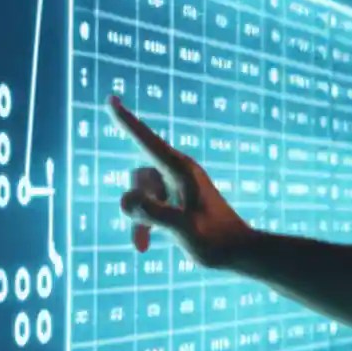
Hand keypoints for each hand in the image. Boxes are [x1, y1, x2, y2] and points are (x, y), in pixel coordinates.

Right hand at [108, 96, 256, 268]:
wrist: (240, 252)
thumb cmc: (215, 241)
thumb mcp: (183, 229)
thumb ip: (154, 214)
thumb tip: (127, 200)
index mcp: (181, 170)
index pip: (147, 140)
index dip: (126, 120)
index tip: (111, 98)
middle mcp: (180, 172)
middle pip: (138, 175)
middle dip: (135, 201)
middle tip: (149, 230)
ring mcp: (179, 185)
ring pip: (142, 193)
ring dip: (139, 217)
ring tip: (144, 246)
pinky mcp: (180, 199)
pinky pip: (150, 203)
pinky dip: (144, 222)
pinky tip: (144, 247)